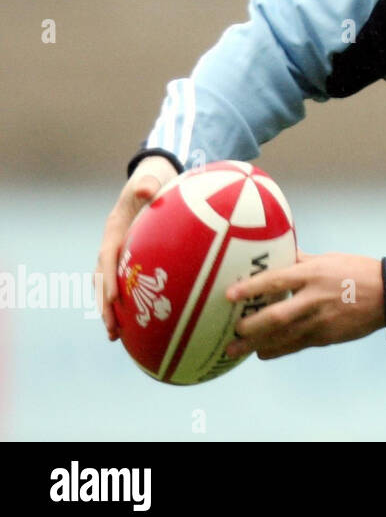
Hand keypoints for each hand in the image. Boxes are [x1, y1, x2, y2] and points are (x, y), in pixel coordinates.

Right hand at [98, 155, 179, 339]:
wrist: (153, 180)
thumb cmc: (153, 181)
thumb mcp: (150, 179)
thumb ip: (148, 185)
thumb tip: (146, 190)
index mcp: (115, 229)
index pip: (107, 257)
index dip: (107, 278)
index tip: (112, 299)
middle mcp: (113, 245)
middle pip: (102, 279)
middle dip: (104, 305)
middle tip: (111, 330)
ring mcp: (121, 255)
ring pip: (110, 287)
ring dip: (111, 310)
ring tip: (116, 337)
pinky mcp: (132, 261)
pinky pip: (127, 285)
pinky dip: (128, 304)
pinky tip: (140, 325)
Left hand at [223, 251, 385, 359]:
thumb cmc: (358, 271)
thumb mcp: (330, 258)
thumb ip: (302, 260)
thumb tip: (279, 252)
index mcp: (314, 274)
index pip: (278, 280)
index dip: (252, 288)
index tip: (229, 295)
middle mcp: (315, 298)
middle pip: (277, 316)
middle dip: (252, 326)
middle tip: (233, 329)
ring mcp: (321, 320)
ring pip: (284, 336)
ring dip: (258, 344)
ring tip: (235, 349)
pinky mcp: (327, 336)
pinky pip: (297, 345)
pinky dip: (278, 350)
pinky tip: (263, 353)